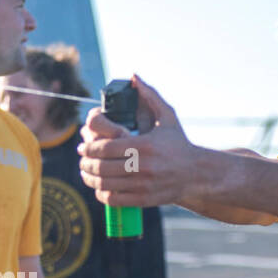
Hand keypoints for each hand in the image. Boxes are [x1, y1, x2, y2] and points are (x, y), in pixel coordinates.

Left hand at [78, 75, 198, 207]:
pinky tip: (99, 187)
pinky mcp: (143, 199)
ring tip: (85, 172)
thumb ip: (150, 96)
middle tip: (81, 158)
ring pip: (105, 183)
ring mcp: (143, 185)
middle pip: (102, 166)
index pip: (106, 147)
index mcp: (145, 145)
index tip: (82, 146)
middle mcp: (143, 166)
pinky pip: (114, 199)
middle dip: (86, 162)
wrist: (196, 174)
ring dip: (89, 178)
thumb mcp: (167, 117)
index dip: (89, 148)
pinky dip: (101, 194)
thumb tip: (134, 77)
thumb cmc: (178, 144)